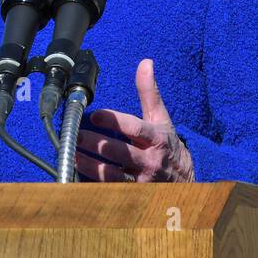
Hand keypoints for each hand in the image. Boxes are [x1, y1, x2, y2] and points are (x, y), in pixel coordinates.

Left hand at [75, 58, 194, 182]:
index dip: (114, 121)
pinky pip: (110, 189)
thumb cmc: (167, 143)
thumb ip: (149, 91)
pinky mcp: (133, 194)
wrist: (185, 179)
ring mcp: (141, 180)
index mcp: (156, 138)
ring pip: (112, 174)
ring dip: (90, 164)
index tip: (95, 115)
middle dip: (96, 143)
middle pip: (120, 152)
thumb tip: (146, 62)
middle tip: (77, 134)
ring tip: (72, 153)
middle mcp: (149, 160)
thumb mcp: (161, 117)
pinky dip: (93, 180)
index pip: (134, 128)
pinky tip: (78, 170)